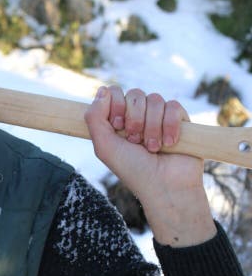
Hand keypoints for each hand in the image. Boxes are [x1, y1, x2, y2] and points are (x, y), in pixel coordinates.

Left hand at [85, 85, 215, 246]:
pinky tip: (169, 144)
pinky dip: (170, 125)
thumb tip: (102, 89)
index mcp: (118, 119)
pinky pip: (173, 106)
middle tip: (135, 141)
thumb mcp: (104, 146)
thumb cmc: (132, 168)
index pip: (114, 91)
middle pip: (135, 93)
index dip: (116, 104)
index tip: (117, 126)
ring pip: (155, 99)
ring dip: (152, 126)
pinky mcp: (180, 120)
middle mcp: (138, 115)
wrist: (165, 186)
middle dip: (135, 118)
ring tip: (152, 148)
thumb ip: (94, 117)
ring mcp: (159, 117)